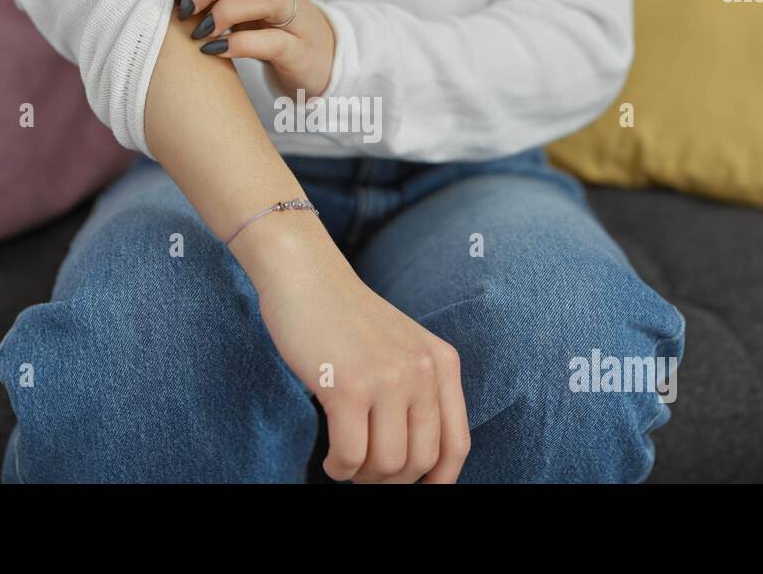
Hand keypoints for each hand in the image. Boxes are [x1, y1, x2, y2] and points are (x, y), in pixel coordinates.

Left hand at [179, 0, 335, 97]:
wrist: (322, 62)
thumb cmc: (272, 32)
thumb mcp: (244, 5)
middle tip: (186, 13)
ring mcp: (296, 20)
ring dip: (226, 12)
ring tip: (203, 33)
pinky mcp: (301, 52)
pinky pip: (275, 41)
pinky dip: (241, 45)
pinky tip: (217, 51)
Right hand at [238, 219, 470, 483]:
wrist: (305, 275)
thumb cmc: (345, 317)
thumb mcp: (401, 346)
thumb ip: (418, 389)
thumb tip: (418, 461)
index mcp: (442, 363)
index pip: (457, 444)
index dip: (438, 480)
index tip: (416, 487)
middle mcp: (422, 371)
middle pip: (421, 461)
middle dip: (391, 481)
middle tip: (365, 473)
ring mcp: (386, 378)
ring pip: (388, 466)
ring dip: (363, 477)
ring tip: (346, 465)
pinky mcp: (347, 386)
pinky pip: (350, 455)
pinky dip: (339, 468)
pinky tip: (330, 459)